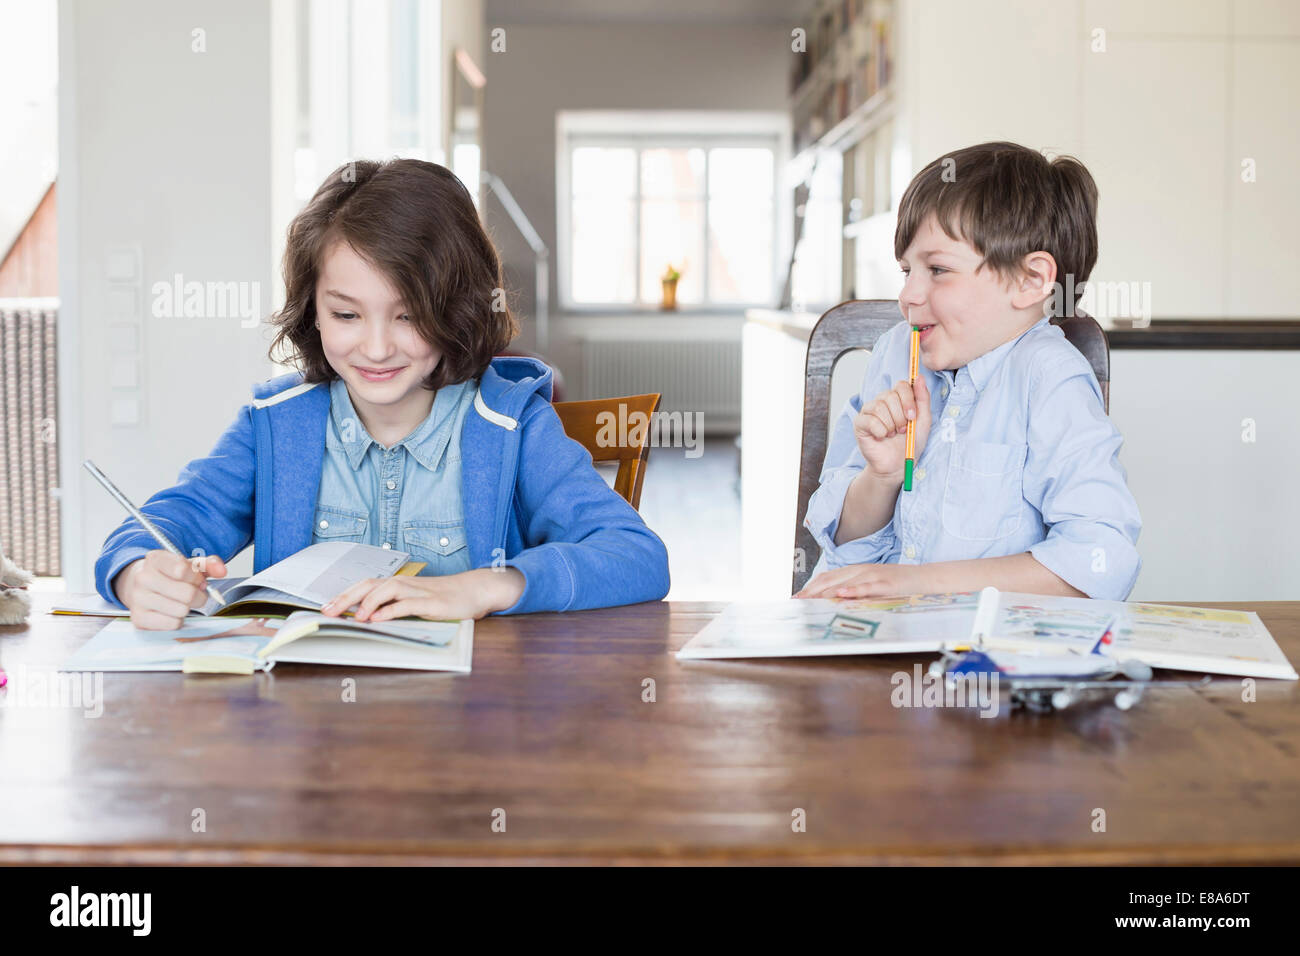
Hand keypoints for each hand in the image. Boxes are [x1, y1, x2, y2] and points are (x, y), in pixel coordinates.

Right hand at [116, 550, 227, 629]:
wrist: (142, 587)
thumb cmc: (170, 576)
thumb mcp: (189, 564)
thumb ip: (209, 564)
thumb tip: (222, 570)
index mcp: (155, 559)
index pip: (183, 570)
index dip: (196, 577)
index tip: (196, 579)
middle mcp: (143, 577)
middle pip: (187, 594)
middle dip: (197, 596)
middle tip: (192, 593)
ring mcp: (138, 599)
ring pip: (181, 610)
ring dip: (187, 608)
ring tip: (179, 602)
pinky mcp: (139, 618)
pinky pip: (173, 624)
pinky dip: (177, 620)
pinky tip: (170, 612)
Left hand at [319, 567, 526, 622]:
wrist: (473, 590)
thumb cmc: (442, 598)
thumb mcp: (415, 601)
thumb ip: (394, 606)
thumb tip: (367, 617)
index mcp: (398, 584)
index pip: (365, 585)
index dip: (344, 595)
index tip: (326, 607)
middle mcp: (405, 584)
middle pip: (370, 584)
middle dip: (347, 597)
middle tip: (329, 611)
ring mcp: (418, 592)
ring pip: (387, 590)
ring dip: (369, 602)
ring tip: (356, 617)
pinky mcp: (431, 602)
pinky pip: (408, 604)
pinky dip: (391, 610)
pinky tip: (380, 619)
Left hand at [795, 562, 922, 599]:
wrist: (925, 578)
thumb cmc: (898, 584)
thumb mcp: (872, 584)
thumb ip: (854, 589)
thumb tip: (835, 600)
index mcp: (856, 570)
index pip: (827, 577)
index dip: (811, 586)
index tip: (797, 597)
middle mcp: (861, 570)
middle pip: (831, 579)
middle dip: (812, 591)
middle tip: (798, 602)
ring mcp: (873, 575)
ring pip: (845, 583)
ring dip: (826, 592)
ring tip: (811, 600)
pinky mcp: (886, 583)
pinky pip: (867, 586)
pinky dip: (854, 590)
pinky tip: (842, 594)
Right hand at [852, 377, 930, 480]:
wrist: (898, 465)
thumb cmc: (910, 443)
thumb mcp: (923, 420)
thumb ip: (922, 398)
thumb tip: (919, 377)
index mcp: (897, 398)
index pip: (901, 385)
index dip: (908, 400)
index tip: (912, 416)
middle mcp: (882, 401)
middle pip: (890, 396)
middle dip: (900, 417)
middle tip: (902, 430)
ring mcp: (869, 411)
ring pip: (879, 407)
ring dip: (890, 425)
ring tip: (892, 434)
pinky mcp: (859, 423)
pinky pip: (870, 420)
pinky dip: (880, 431)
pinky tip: (881, 437)